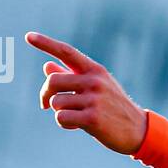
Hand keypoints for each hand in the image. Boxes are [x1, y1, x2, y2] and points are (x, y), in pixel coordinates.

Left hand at [27, 32, 148, 154]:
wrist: (138, 131)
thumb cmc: (114, 108)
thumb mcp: (96, 88)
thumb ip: (71, 77)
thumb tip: (47, 66)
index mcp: (95, 71)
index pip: (67, 52)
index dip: (46, 43)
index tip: (28, 36)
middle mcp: (95, 81)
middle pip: (53, 80)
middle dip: (45, 94)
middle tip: (46, 104)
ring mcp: (94, 99)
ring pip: (56, 102)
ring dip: (58, 112)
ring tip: (73, 117)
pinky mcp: (92, 118)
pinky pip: (61, 117)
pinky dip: (63, 123)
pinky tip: (75, 126)